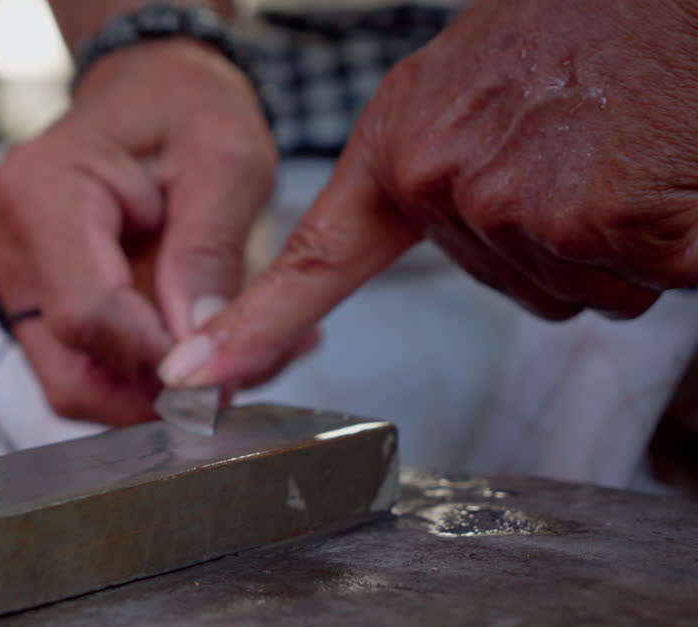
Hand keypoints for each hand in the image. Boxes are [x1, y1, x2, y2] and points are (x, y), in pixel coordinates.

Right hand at [0, 37, 277, 423]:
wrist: (145, 89)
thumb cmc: (183, 106)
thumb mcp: (226, 160)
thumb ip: (210, 255)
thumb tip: (199, 351)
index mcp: (42, 192)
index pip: (87, 315)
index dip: (156, 362)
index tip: (225, 376)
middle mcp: (12, 244)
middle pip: (68, 370)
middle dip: (153, 395)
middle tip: (234, 386)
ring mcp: (16, 280)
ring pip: (73, 382)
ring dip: (151, 394)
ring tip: (229, 362)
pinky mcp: (36, 302)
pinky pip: (82, 367)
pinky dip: (140, 376)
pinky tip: (196, 349)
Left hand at [159, 0, 697, 389]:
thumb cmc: (583, 25)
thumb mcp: (469, 84)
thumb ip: (435, 162)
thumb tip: (445, 220)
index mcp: (402, 146)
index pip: (318, 257)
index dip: (256, 324)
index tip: (198, 370)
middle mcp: (443, 179)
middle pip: (501, 280)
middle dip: (554, 239)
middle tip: (586, 156)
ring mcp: (518, 203)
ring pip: (571, 289)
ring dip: (609, 242)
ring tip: (623, 155)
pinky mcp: (600, 219)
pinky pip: (637, 279)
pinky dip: (668, 243)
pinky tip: (662, 175)